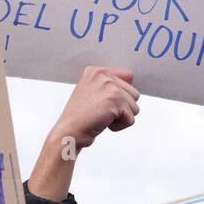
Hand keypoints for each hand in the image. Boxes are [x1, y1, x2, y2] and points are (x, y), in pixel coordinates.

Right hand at [27, 66, 140, 200]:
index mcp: (97, 71)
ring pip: (134, 107)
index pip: (128, 77)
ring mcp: (110, 86)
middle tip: (100, 112)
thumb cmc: (80, 118)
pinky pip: (131, 119)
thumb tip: (131, 78)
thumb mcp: (91, 92)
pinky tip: (102, 123)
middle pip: (134, 94)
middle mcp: (104, 75)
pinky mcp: (116, 100)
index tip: (103, 104)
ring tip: (101, 117)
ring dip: (120, 118)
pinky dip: (119, 127)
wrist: (68, 132)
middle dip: (121, 109)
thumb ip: (109, 84)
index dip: (120, 96)